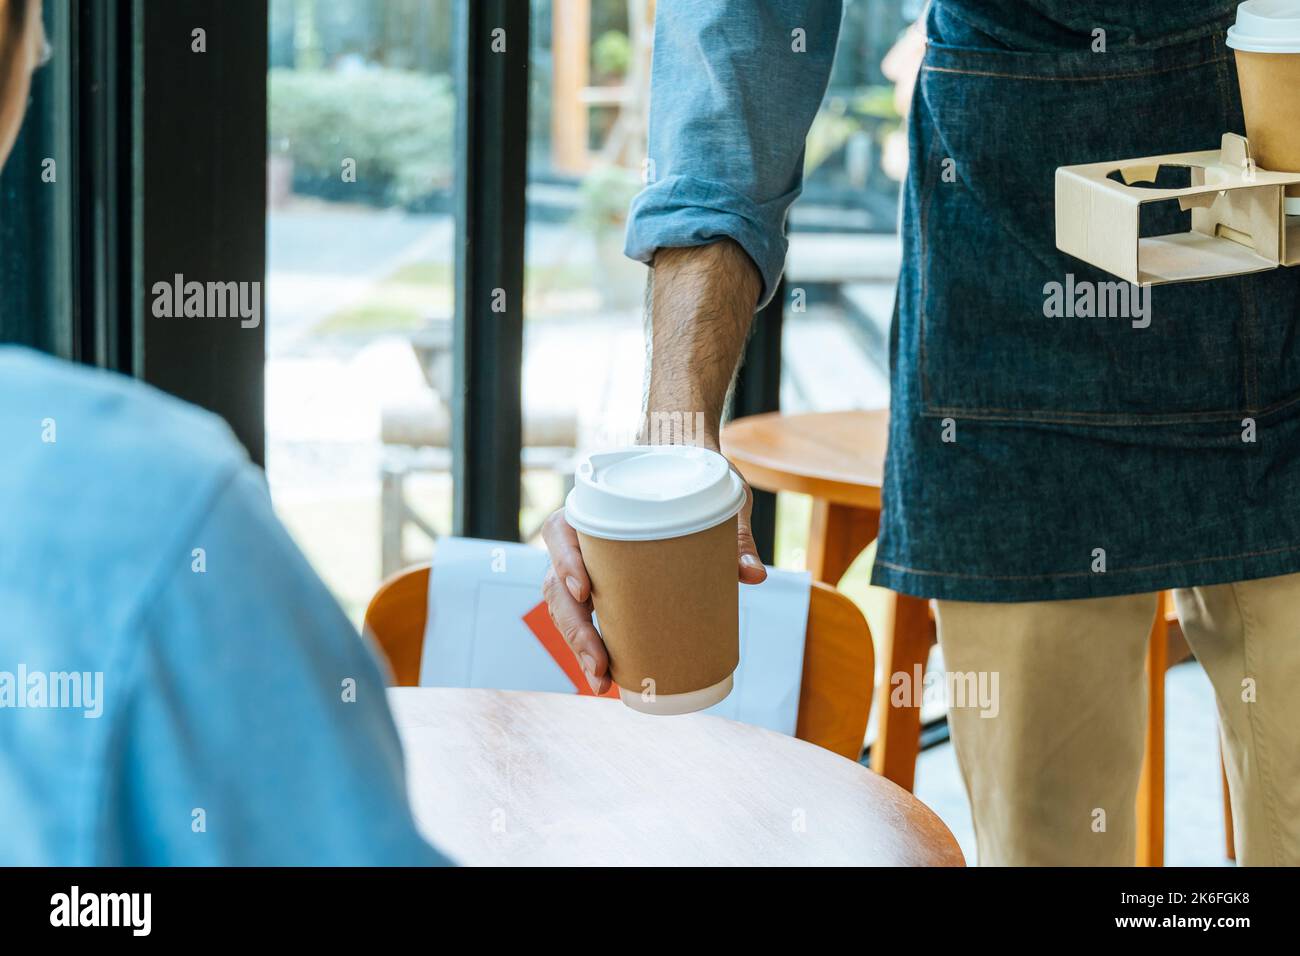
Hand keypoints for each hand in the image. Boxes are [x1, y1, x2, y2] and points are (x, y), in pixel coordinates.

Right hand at [540, 473, 766, 693]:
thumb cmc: (690, 480)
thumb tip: (754, 575)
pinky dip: (591, 647)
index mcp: (592, 506)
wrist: (684, 475)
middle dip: (574, 629)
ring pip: (565, 609)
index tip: (584, 590)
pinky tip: (605, 677)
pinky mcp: (602, 588)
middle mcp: (579, 538)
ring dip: (578, 647)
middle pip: (558, 585)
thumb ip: (733, 534)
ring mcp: (586, 566)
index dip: (565, 561)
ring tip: (601, 681)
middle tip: (599, 663)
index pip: (560, 532)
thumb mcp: (713, 498)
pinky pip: (585, 618)